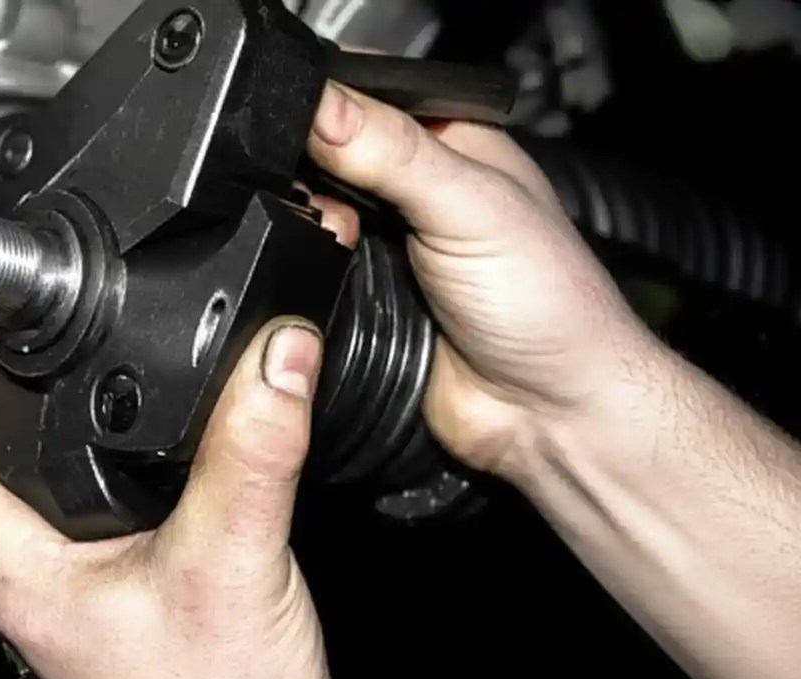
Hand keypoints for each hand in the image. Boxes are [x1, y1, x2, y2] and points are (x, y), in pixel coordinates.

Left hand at [0, 318, 333, 678]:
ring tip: (77, 369)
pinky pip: (96, 525)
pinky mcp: (122, 612)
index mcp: (28, 574)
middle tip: (13, 328)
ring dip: (54, 432)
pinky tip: (151, 457)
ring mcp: (79, 605)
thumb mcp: (232, 564)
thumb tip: (277, 355)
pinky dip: (107, 472)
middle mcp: (40, 589)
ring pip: (46, 499)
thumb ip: (252, 454)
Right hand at [307, 83, 653, 479]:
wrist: (545, 413)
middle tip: (339, 200)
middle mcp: (413, 188)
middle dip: (309, 172)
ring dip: (306, 227)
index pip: (366, 93)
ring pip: (309, 214)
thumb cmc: (551, 305)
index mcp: (450, 142)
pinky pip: (307, 274)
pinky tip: (316, 276)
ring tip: (341, 245)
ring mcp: (383, 244)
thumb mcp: (471, 206)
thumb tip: (322, 105)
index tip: (299, 121)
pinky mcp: (359, 297)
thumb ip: (393, 152)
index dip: (325, 101)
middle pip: (323, 153)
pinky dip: (300, 274)